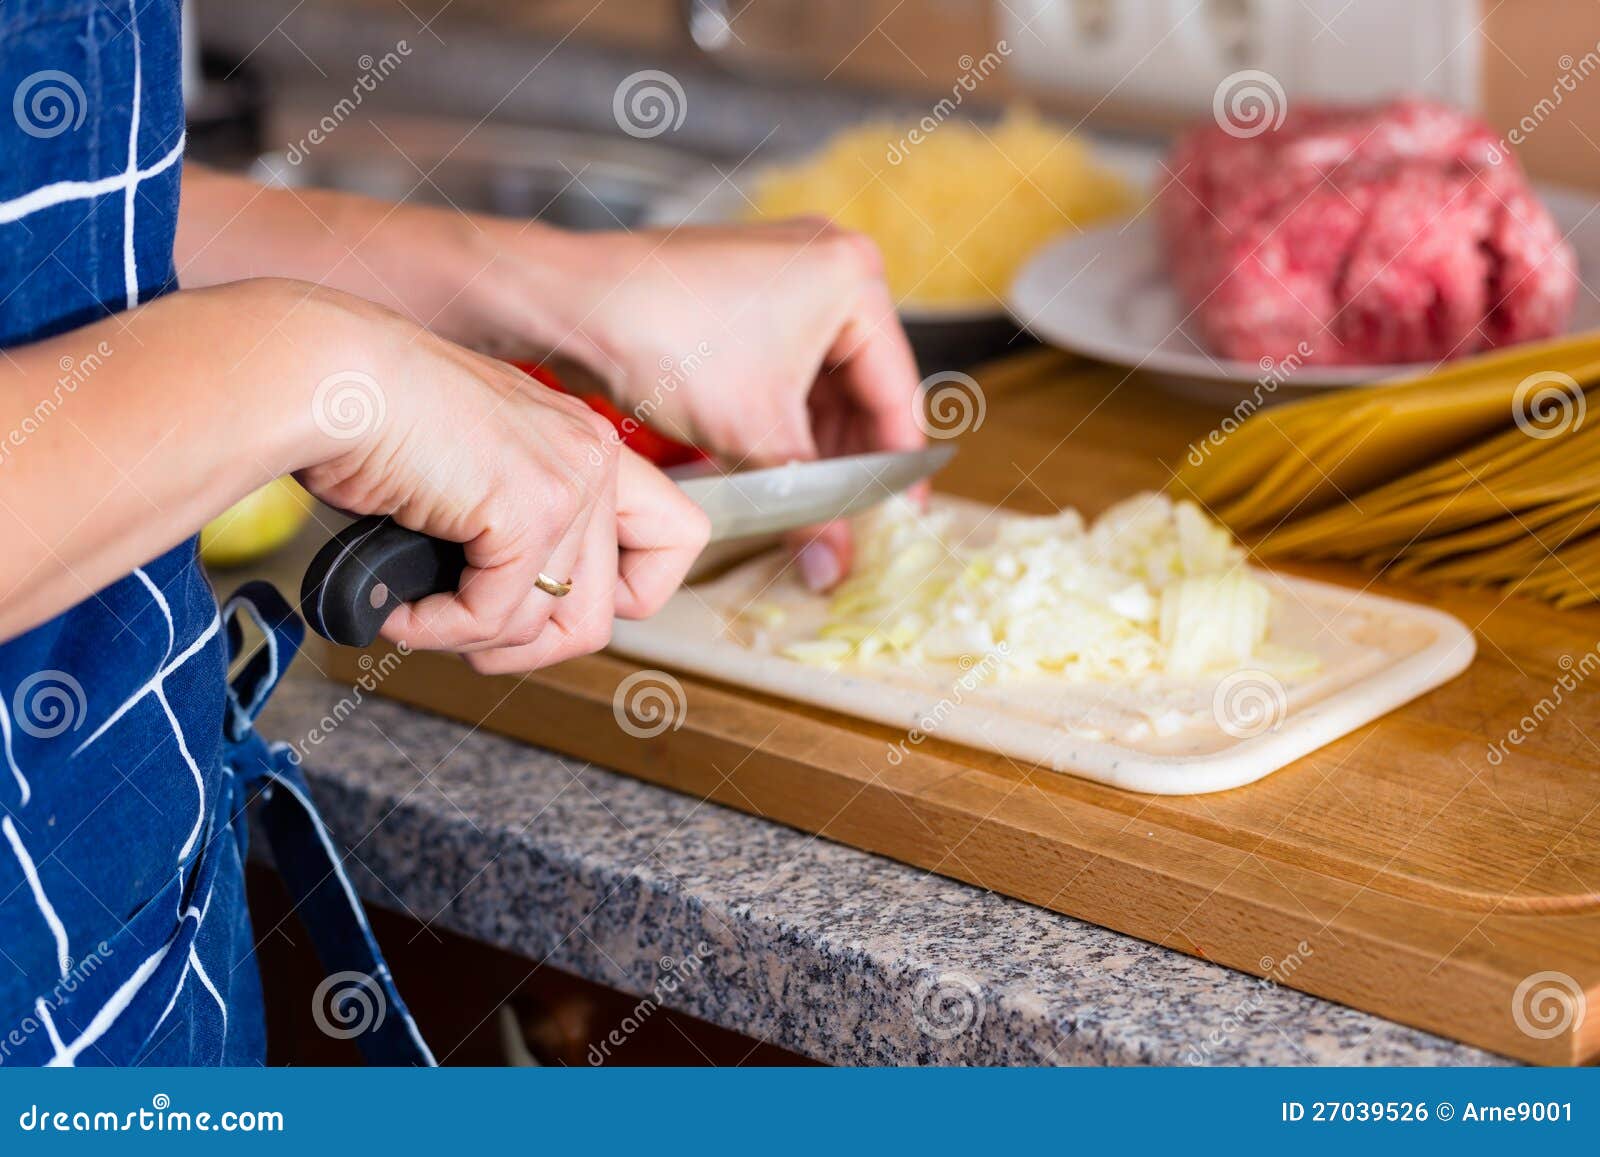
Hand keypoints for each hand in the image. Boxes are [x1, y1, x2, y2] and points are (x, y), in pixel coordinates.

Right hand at [286, 282, 709, 672]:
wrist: (325, 377)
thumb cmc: (373, 420)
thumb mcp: (476, 475)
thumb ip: (519, 531)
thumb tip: (521, 620)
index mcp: (589, 443)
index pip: (677, 539)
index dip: (626, 596)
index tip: (555, 602)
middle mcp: (594, 456)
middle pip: (601, 614)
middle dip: (526, 646)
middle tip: (465, 632)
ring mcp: (569, 482)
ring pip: (546, 627)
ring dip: (474, 641)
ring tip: (422, 616)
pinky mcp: (526, 510)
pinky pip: (491, 617)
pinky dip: (435, 629)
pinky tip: (398, 608)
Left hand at [457, 219, 927, 590]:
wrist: (573, 306)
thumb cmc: (667, 344)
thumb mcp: (758, 437)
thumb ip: (811, 506)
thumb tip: (835, 566)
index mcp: (854, 277)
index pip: (897, 391)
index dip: (899, 467)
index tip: (904, 519)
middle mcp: (829, 259)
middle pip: (863, 384)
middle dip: (851, 458)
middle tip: (849, 522)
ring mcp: (785, 268)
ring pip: (821, 378)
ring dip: (815, 442)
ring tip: (809, 504)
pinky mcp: (745, 286)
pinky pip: (785, 361)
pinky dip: (783, 412)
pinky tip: (775, 463)